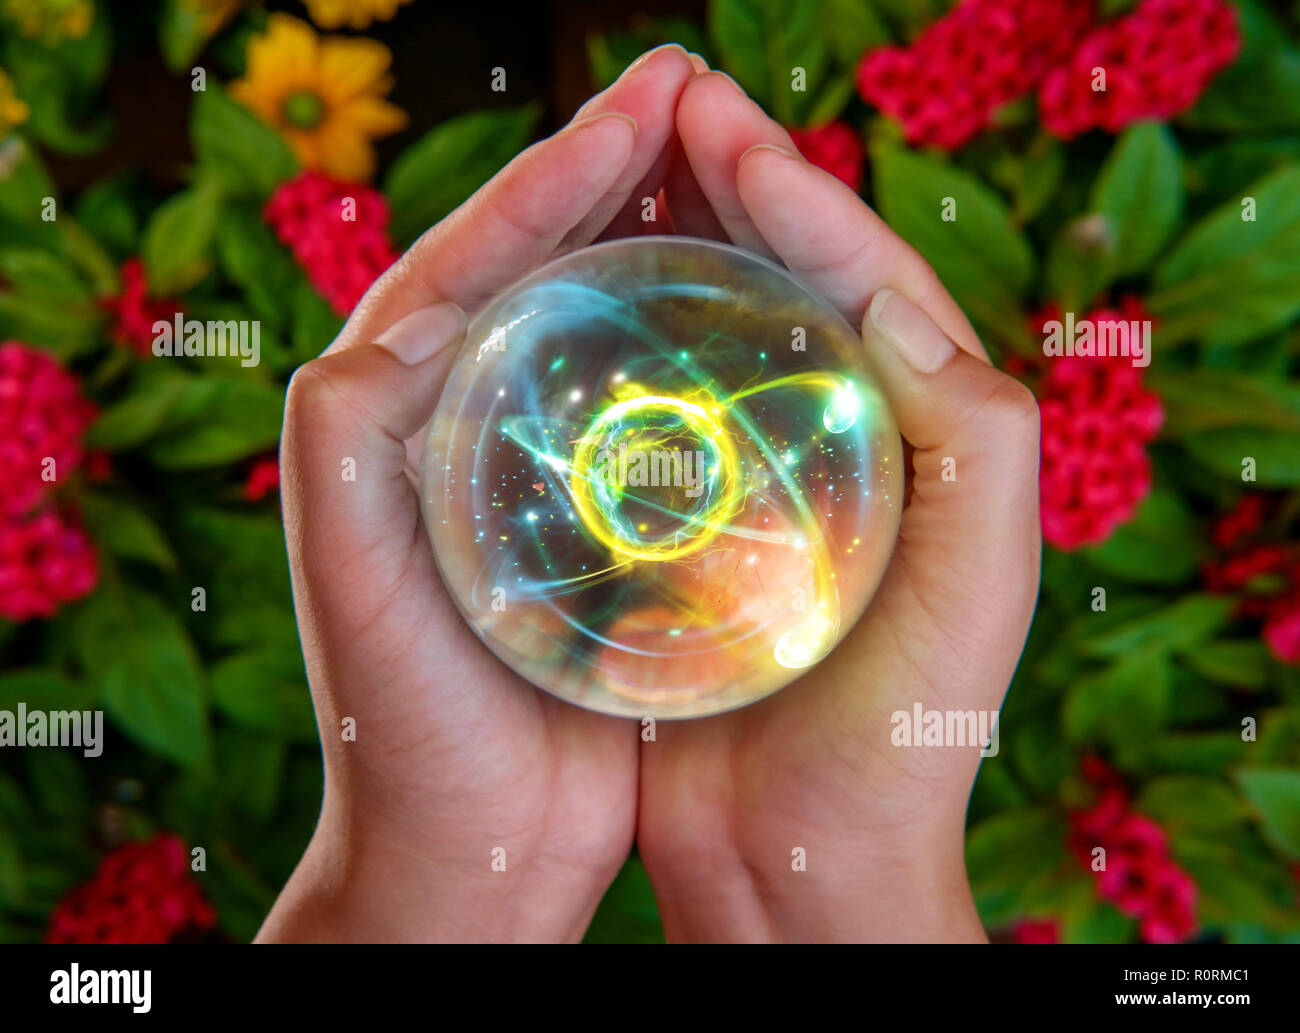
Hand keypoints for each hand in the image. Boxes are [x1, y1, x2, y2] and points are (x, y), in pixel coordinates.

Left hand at [258, 45, 698, 942]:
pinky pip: (658, 404)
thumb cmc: (402, 721)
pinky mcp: (605, 518)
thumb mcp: (351, 574)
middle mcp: (467, 419)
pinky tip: (763, 313)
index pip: (477, 254)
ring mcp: (542, 464)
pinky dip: (702, 344)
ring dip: (667, 236)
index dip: (558, 171)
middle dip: (618, 170)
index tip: (646, 106)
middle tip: (699, 91)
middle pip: (546, 263)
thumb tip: (415, 309)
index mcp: (398, 407)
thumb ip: (348, 433)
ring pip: (608, 319)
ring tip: (739, 167)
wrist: (468, 841)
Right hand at [633, 70, 1041, 941]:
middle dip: (726, 182)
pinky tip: (556, 305)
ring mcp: (747, 480)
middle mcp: (831, 441)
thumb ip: (981, 441)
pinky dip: (605, 346)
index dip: (797, 192)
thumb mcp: (978, 595)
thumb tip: (889, 296)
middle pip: (782, 281)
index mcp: (915, 435)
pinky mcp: (672, 529)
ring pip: (704, 329)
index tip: (721, 126)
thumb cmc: (902, 744)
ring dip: (660, 241)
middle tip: (660, 99)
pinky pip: (640, 413)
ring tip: (607, 166)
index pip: (863, 279)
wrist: (802, 861)